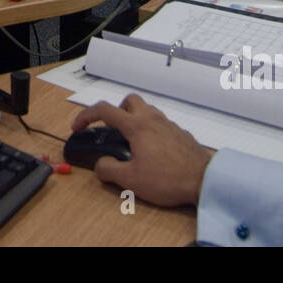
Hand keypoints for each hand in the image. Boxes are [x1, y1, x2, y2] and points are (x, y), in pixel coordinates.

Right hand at [70, 93, 211, 207]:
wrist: (205, 180)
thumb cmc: (167, 179)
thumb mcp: (131, 180)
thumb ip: (109, 170)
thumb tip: (100, 165)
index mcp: (137, 126)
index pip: (104, 110)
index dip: (86, 116)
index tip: (77, 127)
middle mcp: (152, 119)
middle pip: (129, 101)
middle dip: (117, 112)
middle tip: (113, 132)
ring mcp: (169, 124)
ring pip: (147, 111)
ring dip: (134, 121)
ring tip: (132, 145)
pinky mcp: (181, 134)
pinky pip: (160, 125)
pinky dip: (151, 132)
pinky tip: (154, 153)